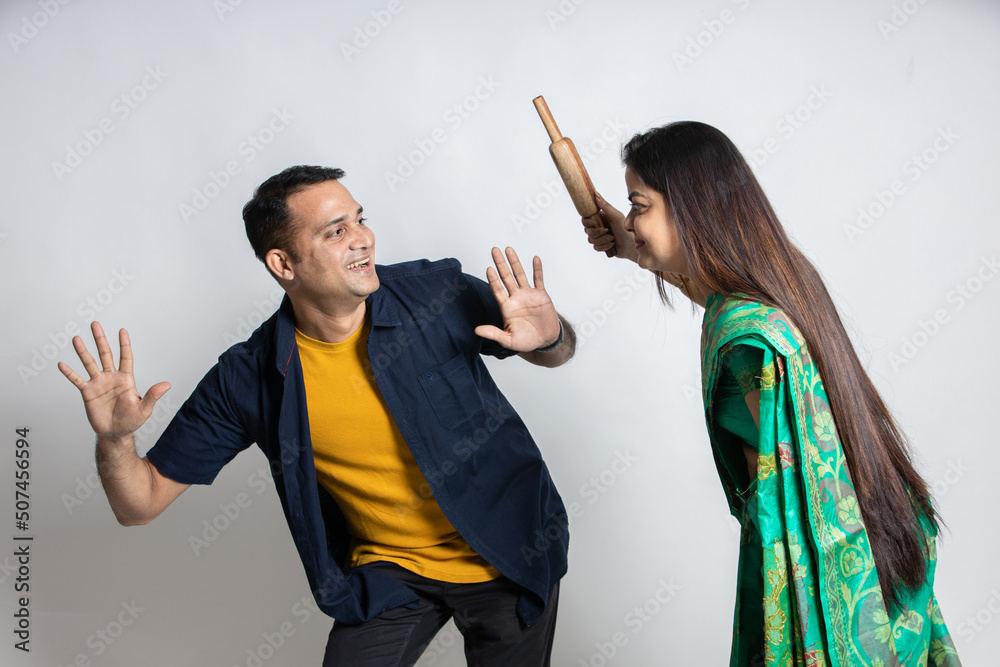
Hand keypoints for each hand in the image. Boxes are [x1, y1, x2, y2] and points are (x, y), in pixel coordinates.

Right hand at [58, 322, 170, 437]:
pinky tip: (61, 364)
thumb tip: (167, 385)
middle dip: (100, 339)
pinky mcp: (87, 393)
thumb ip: (152, 395)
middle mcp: (111, 378)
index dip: (124, 344)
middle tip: (95, 324)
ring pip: (89, 363)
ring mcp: (98, 384)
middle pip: (105, 354)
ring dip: (82, 351)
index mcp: (126, 379)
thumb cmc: (131, 421)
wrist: (115, 433)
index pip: (125, 357)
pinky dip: (70, 373)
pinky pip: (77, 380)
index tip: (122, 330)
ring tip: (76, 339)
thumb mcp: (144, 409)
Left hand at [474, 247, 560, 351]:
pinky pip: (539, 279)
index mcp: (507, 307)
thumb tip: (476, 330)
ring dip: (515, 262)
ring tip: (509, 249)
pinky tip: (535, 259)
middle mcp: (516, 298)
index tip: (489, 269)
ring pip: (520, 275)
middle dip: (500, 264)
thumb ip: (493, 333)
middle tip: (494, 250)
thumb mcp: (508, 340)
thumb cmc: (526, 341)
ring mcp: (528, 295)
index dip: (493, 280)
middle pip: (506, 277)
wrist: (545, 340)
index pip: (497, 290)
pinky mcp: (541, 295)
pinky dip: (537, 269)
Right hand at [581, 193, 637, 261]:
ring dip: (602, 240)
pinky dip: (604, 247)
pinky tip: (611, 245)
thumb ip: (606, 206)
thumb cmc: (625, 229)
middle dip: (597, 232)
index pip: (586, 218)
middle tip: (607, 231)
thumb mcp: (616, 216)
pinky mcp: (600, 245)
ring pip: (591, 240)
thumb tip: (596, 195)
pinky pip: (595, 247)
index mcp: (600, 217)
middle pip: (587, 230)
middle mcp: (598, 226)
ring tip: (612, 238)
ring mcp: (599, 236)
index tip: (594, 223)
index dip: (587, 222)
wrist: (630, 246)